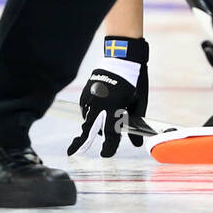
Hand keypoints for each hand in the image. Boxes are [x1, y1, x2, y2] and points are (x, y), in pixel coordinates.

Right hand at [67, 37, 156, 157]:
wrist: (123, 58)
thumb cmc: (136, 81)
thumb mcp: (139, 103)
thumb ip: (136, 124)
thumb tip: (136, 144)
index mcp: (115, 108)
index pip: (110, 135)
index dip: (109, 148)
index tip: (105, 154)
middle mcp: (100, 105)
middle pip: (88, 129)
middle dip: (81, 143)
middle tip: (72, 152)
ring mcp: (90, 98)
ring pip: (88, 120)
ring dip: (93, 126)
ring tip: (100, 127)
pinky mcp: (85, 93)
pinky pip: (86, 109)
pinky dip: (92, 114)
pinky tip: (100, 112)